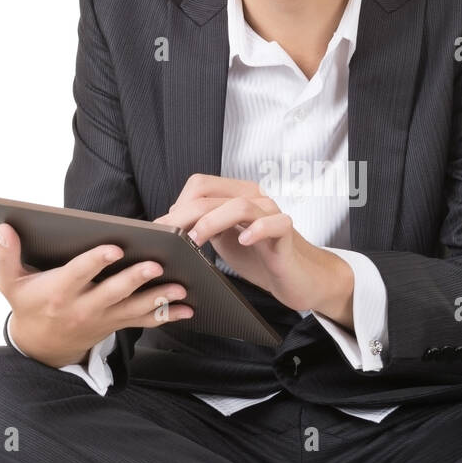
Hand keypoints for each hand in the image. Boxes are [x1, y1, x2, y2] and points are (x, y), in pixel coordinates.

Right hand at [0, 222, 193, 367]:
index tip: (114, 248)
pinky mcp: (116, 323)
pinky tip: (188, 308)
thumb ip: (5, 255)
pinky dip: (167, 315)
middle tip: (156, 266)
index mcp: (58, 292)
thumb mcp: (8, 283)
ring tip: (180, 288)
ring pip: (134, 308)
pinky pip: (143, 321)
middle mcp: (82, 307)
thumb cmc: (27, 304)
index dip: (96, 261)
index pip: (79, 274)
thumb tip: (4, 227)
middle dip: (135, 279)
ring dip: (159, 299)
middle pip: (112, 292)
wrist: (41, 345)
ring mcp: (102, 318)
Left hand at [152, 174, 344, 314]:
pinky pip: (275, 223)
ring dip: (211, 222)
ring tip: (197, 241)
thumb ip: (202, 227)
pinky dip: (258, 229)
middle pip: (212, 196)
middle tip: (168, 237)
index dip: (179, 204)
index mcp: (236, 195)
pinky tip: (244, 241)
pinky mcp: (287, 233)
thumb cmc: (259, 257)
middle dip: (184, 216)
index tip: (164, 228)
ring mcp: (272, 214)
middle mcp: (254, 199)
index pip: (200, 185)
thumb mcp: (223, 239)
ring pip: (239, 205)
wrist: (297, 277)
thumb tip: (167, 226)